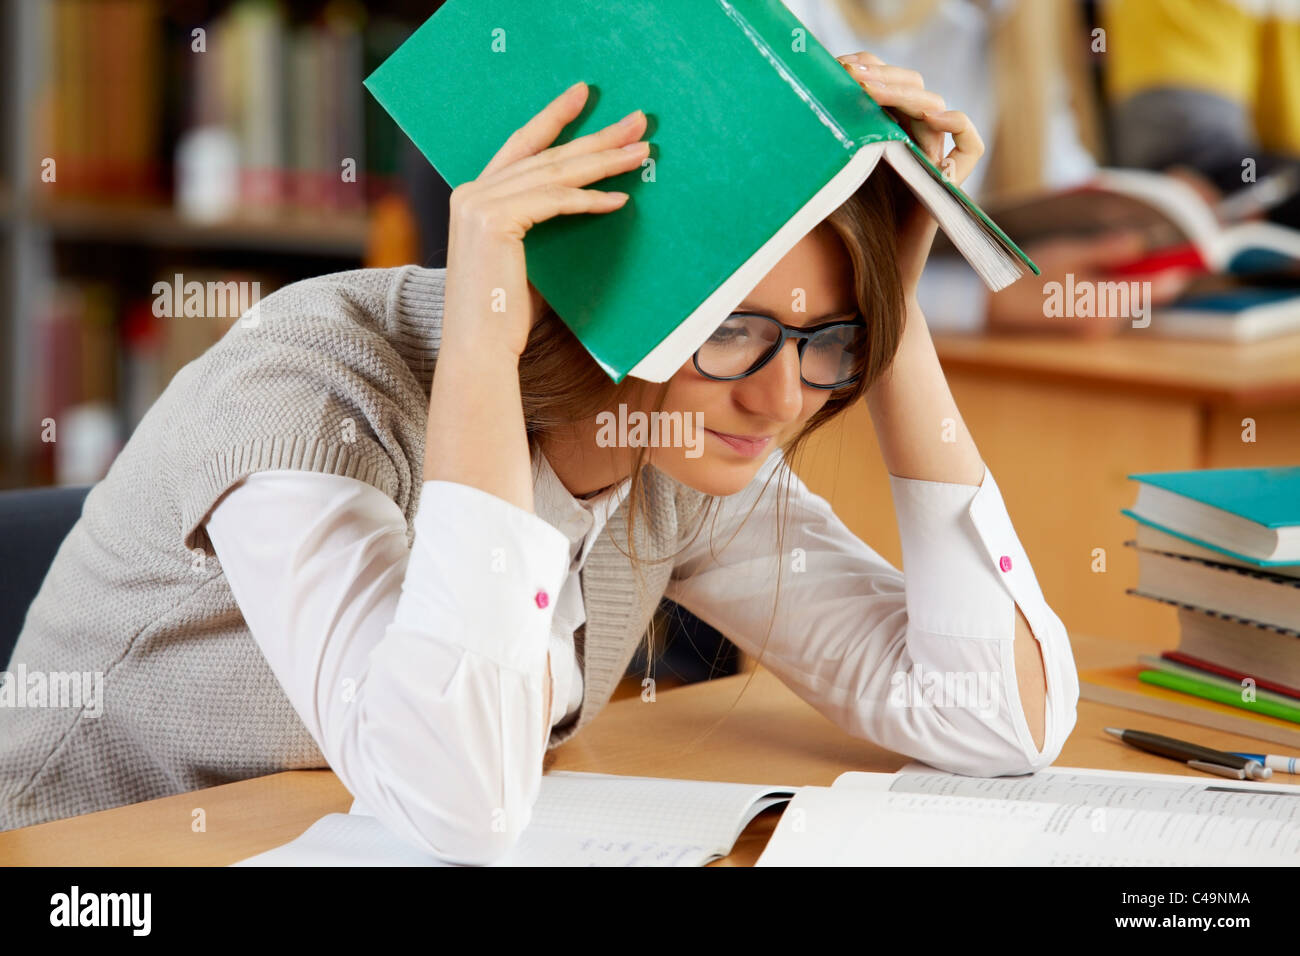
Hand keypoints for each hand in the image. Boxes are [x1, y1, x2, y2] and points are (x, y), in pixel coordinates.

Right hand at [442, 81, 648, 359]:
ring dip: (604, 161)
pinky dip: (590, 199)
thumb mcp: (522, 256)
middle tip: (635, 121)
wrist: (479, 348)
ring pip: (554, 173)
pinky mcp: (494, 221)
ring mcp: (478, 204)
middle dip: (595, 135)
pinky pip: (555, 201)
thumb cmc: (503, 313)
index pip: (521, 146)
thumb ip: (538, 220)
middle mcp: (470, 192)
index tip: (584, 96)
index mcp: (472, 195)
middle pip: (545, 154)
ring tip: (640, 152)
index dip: (554, 118)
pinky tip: (619, 198)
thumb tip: (587, 197)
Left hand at [836, 52, 984, 295]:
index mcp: (884, 132)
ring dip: (904, 92)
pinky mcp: (949, 180)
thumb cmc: (850, 231)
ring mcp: (932, 157)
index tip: (838, 67)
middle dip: (881, 76)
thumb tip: (806, 104)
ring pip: (934, 106)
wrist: (875, 273)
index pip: (887, 84)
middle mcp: (912, 140)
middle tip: (850, 74)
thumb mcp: (834, 178)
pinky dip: (959, 125)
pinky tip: (933, 118)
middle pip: (911, 88)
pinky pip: (969, 144)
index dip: (868, 69)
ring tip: (870, 89)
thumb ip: (835, 146)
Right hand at [985, 231, 1197, 336]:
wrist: (988, 306)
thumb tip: (1140, 244)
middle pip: (1139, 294)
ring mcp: (1091, 328)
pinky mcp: (1080, 326)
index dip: (1174, 270)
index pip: (1154, 288)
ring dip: (1122, 279)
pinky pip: (1106, 305)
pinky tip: (1087, 273)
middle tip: (1139, 245)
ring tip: (1100, 257)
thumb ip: (1107, 249)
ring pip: (1123, 299)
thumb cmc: (1023, 278)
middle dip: (1143, 271)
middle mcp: (1102, 323)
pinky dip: (1106, 289)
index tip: (1193, 255)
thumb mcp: (1066, 253)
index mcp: (1102, 306)